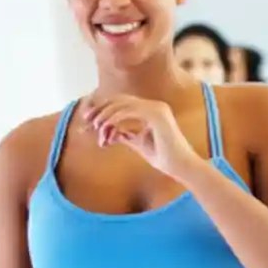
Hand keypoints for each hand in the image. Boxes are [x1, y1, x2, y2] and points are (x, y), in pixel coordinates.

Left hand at [83, 93, 201, 179]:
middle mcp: (155, 106)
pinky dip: (115, 120)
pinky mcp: (157, 115)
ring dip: (106, 116)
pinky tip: (106, 130)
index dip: (105, 109)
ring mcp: (157, 109)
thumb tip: (110, 132)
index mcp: (152, 110)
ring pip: (123, 105)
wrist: (181, 167)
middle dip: (101, 109)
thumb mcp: (139, 144)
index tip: (89, 120)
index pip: (124, 103)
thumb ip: (126, 135)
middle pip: (121, 100)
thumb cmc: (164, 158)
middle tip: (86, 120)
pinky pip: (129, 112)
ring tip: (96, 128)